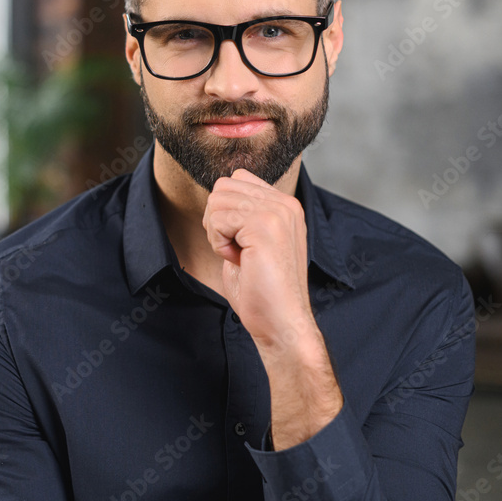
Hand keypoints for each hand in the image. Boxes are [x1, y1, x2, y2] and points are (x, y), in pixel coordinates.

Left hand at [202, 168, 311, 349]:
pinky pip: (217, 220)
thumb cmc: (261, 289)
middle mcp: (285, 203)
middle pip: (222, 186)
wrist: (281, 322)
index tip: (240, 240)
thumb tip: (216, 196)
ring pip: (216, 201)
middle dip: (216, 219)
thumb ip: (241, 215)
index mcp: (285, 205)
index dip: (224, 210)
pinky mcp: (264, 225)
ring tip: (239, 256)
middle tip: (236, 249)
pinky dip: (218, 244)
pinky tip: (239, 261)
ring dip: (217, 233)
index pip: (236, 178)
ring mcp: (276, 212)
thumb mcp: (251, 242)